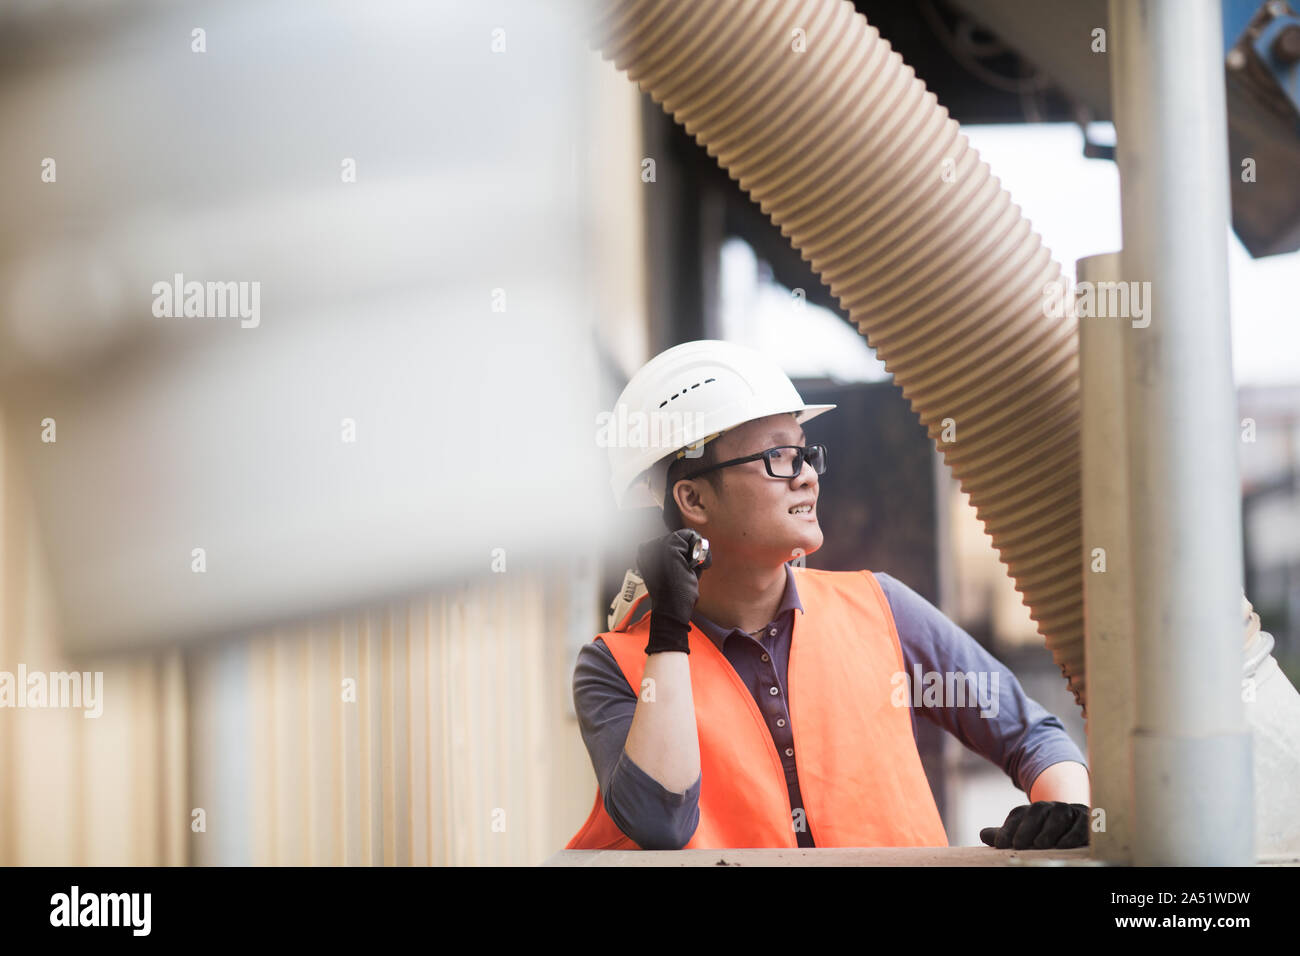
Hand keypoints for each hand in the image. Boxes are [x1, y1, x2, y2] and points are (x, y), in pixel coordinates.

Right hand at [636, 529, 711, 654]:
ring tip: (688, 570)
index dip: (684, 555)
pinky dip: (700, 549)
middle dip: (691, 554)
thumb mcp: (674, 571)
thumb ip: (679, 555)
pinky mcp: (669, 546)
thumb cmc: (675, 595)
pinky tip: (694, 564)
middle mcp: (647, 548)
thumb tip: (696, 541)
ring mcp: (656, 545)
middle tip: (687, 572)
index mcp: (645, 554)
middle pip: (680, 538)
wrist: (671, 610)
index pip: (672, 543)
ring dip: (695, 553)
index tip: (684, 570)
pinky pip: (691, 536)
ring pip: (686, 536)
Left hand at [979, 801, 1089, 849]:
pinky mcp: (1089, 820)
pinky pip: (1082, 823)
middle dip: (1027, 828)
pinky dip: (1074, 834)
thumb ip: (1006, 834)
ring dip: (1049, 830)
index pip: (1019, 815)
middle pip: (1038, 810)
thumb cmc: (1047, 835)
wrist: (1079, 827)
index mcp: (1034, 810)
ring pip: (1060, 814)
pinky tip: (1064, 845)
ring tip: (1040, 844)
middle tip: (1018, 845)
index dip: (1009, 828)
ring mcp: (1071, 811)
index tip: (1001, 844)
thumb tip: (983, 834)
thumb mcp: (1026, 834)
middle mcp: (1052, 807)